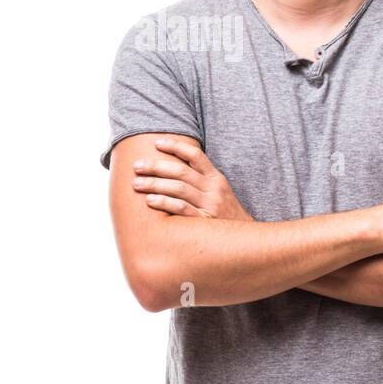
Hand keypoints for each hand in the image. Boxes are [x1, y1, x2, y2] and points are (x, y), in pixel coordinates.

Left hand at [130, 137, 253, 220]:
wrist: (246, 240)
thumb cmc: (225, 215)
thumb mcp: (219, 192)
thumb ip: (200, 180)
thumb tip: (170, 168)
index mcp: (216, 178)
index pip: (195, 155)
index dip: (175, 146)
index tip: (156, 143)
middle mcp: (214, 189)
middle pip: (181, 171)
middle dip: (156, 167)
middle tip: (137, 166)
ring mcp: (210, 206)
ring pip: (179, 189)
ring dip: (155, 184)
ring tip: (136, 183)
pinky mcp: (205, 222)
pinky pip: (182, 209)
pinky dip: (165, 203)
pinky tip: (150, 201)